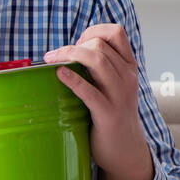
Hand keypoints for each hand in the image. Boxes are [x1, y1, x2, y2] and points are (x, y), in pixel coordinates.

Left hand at [43, 23, 153, 179]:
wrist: (125, 148)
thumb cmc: (110, 113)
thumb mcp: (111, 84)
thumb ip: (100, 67)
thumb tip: (69, 50)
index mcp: (128, 66)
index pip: (116, 32)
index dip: (93, 31)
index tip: (77, 42)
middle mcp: (127, 76)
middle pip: (100, 45)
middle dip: (72, 46)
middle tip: (54, 56)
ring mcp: (119, 94)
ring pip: (96, 61)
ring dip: (68, 55)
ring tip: (50, 60)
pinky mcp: (108, 113)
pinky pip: (89, 91)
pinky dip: (72, 79)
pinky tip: (59, 74)